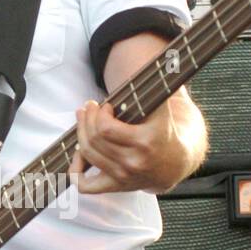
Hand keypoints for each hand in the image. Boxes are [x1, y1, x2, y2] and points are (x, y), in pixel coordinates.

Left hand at [69, 96, 194, 194]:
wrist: (174, 164)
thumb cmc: (164, 130)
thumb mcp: (162, 109)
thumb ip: (153, 89)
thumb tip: (158, 63)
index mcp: (145, 143)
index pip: (105, 129)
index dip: (99, 114)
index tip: (105, 106)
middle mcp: (133, 163)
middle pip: (94, 140)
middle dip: (87, 119)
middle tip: (88, 107)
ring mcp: (123, 177)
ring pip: (88, 155)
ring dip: (80, 134)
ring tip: (83, 119)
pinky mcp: (116, 186)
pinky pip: (86, 186)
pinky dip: (76, 171)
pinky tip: (77, 156)